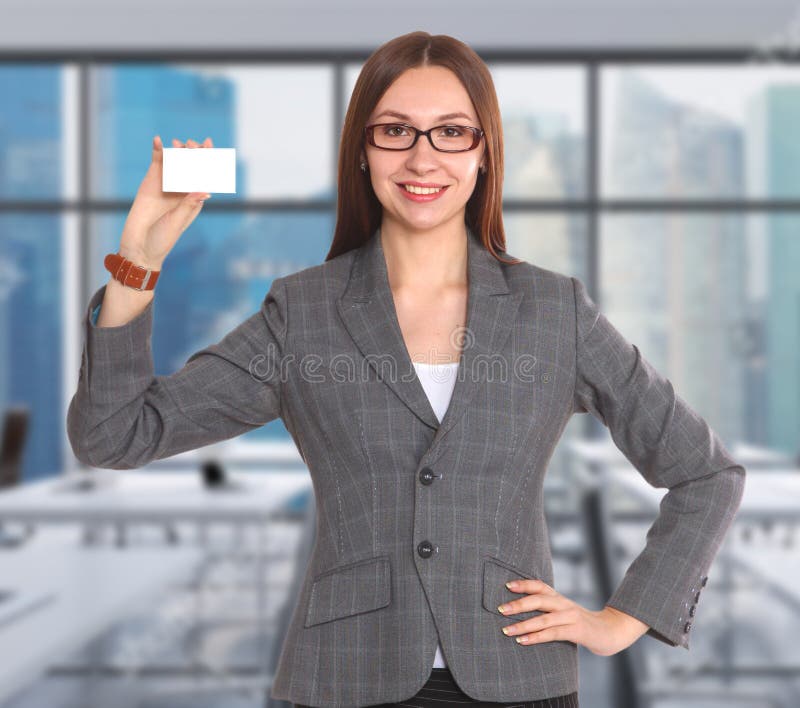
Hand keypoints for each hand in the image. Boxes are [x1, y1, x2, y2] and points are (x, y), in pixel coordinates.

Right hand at [118, 136, 213, 269]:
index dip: (210, 162)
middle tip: (194, 145)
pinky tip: (158, 141)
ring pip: (177, 162)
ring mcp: (167, 184)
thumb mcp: (177, 222)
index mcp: (195, 200)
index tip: (211, 147)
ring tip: (179, 143)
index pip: (205, 178)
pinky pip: (157, 163)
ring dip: (179, 150)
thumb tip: (206, 191)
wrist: (139, 247)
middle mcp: (183, 189)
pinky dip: (158, 151)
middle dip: (196, 153)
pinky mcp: (151, 181)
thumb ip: (188, 206)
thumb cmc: (162, 239)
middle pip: (193, 166)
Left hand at [497, 579, 649, 655]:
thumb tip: (520, 612)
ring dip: (522, 624)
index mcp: (559, 598)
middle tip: (499, 609)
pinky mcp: (577, 631)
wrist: (610, 632)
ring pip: (543, 618)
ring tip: (506, 630)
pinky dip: (536, 637)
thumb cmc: (581, 624)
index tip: (506, 585)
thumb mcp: (564, 613)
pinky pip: (553, 633)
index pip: (540, 585)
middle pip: (539, 599)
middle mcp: (564, 604)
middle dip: (518, 604)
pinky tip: (523, 641)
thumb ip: (547, 611)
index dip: (524, 584)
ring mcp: (571, 617)